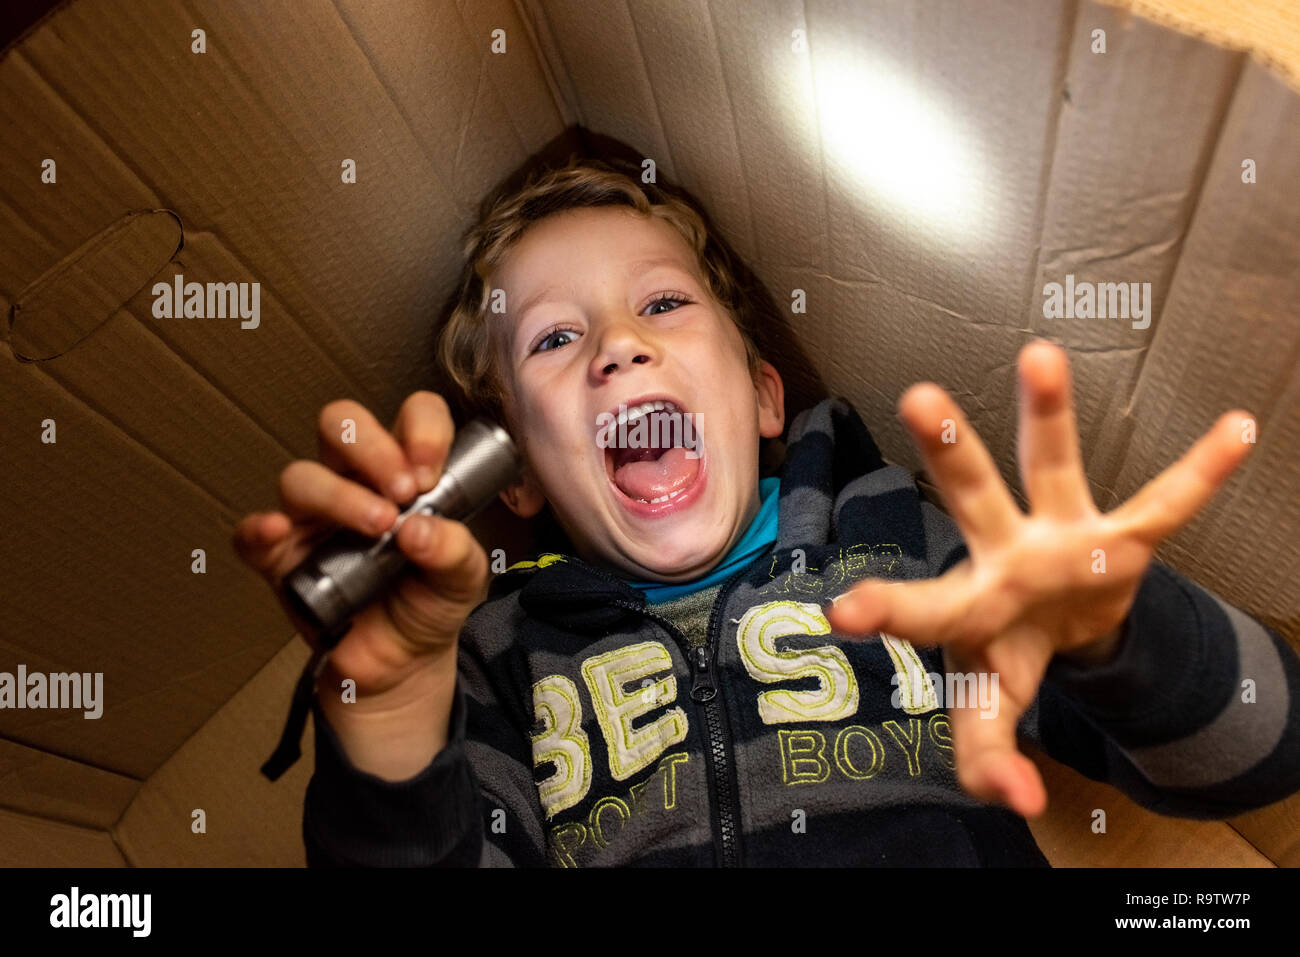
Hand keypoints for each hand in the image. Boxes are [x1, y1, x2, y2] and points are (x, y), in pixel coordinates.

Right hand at [232, 392, 489, 699]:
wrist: (403, 664)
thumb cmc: (430, 603)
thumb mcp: (463, 578)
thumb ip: (455, 551)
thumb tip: (419, 531)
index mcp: (403, 471)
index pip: (408, 416)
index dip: (421, 430)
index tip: (431, 472)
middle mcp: (354, 483)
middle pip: (341, 425)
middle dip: (372, 447)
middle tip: (404, 491)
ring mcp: (313, 519)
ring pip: (301, 476)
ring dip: (339, 495)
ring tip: (378, 527)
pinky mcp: (281, 560)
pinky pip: (253, 536)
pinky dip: (259, 529)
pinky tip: (277, 533)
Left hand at [826, 340, 1254, 817]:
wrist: (1061, 627)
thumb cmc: (1007, 656)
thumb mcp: (992, 703)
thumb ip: (988, 753)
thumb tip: (1019, 800)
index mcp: (966, 608)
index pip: (921, 609)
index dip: (886, 609)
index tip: (841, 611)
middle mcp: (1005, 555)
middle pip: (971, 498)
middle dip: (950, 452)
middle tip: (921, 397)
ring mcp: (1061, 537)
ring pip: (1050, 467)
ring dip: (1049, 417)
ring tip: (1040, 356)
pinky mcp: (1120, 536)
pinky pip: (1164, 504)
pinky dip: (1200, 476)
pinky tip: (1235, 432)